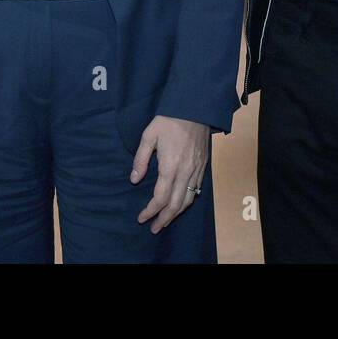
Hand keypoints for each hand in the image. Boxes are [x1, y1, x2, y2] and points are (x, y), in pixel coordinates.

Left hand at [130, 115, 208, 232]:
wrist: (195, 109)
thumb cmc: (169, 120)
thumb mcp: (148, 135)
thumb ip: (140, 159)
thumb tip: (134, 180)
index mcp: (170, 166)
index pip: (160, 198)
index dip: (150, 211)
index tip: (142, 218)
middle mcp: (185, 172)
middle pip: (175, 205)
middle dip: (164, 219)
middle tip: (154, 228)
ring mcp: (196, 170)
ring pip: (188, 200)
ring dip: (176, 214)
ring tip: (166, 221)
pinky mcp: (203, 167)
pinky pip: (196, 190)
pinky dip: (187, 201)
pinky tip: (180, 204)